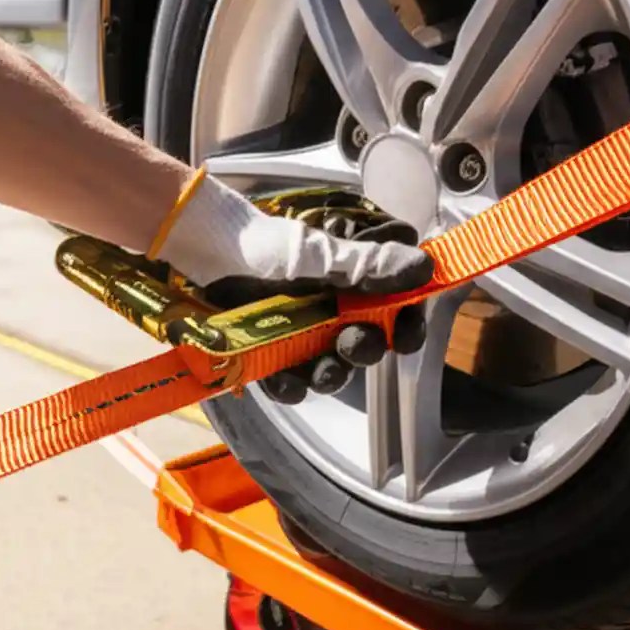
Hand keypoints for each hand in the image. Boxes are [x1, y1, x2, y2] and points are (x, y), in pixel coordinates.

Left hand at [149, 171, 432, 403]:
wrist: (205, 250)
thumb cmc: (263, 244)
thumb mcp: (319, 253)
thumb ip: (370, 265)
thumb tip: (423, 267)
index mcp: (355, 282)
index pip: (397, 309)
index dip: (406, 325)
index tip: (405, 335)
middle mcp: (335, 311)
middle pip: (368, 344)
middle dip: (364, 349)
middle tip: (352, 343)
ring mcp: (304, 336)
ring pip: (331, 369)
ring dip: (331, 375)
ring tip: (320, 372)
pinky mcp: (273, 356)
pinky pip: (291, 383)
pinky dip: (290, 386)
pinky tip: (285, 380)